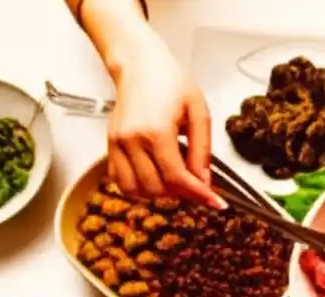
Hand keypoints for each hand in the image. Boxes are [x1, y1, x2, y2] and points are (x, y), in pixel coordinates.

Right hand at [107, 34, 217, 204]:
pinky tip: (155, 176)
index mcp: (155, 131)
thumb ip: (202, 150)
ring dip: (159, 192)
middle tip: (197, 184)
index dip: (198, 194)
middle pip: (157, 188)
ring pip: (136, 190)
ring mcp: (117, 144)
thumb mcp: (199, 112)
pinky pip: (120, 181)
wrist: (140, 64)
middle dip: (181, 193)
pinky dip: (139, 187)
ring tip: (175, 178)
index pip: (177, 178)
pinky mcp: (110, 145)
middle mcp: (131, 140)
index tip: (215, 203)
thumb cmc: (170, 81)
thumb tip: (204, 181)